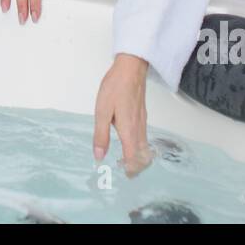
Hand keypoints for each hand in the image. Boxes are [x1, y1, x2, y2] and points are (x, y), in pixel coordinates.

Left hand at [93, 54, 152, 176]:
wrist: (131, 67)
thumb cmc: (116, 87)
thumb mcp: (102, 111)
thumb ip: (101, 135)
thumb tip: (99, 156)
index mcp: (129, 130)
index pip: (133, 159)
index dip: (129, 170)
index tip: (122, 176)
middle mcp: (139, 128)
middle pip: (143, 156)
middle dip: (135, 167)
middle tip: (123, 171)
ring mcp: (143, 122)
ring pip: (145, 147)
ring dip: (137, 157)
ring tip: (123, 160)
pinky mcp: (142, 115)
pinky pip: (144, 137)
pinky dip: (138, 147)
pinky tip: (127, 142)